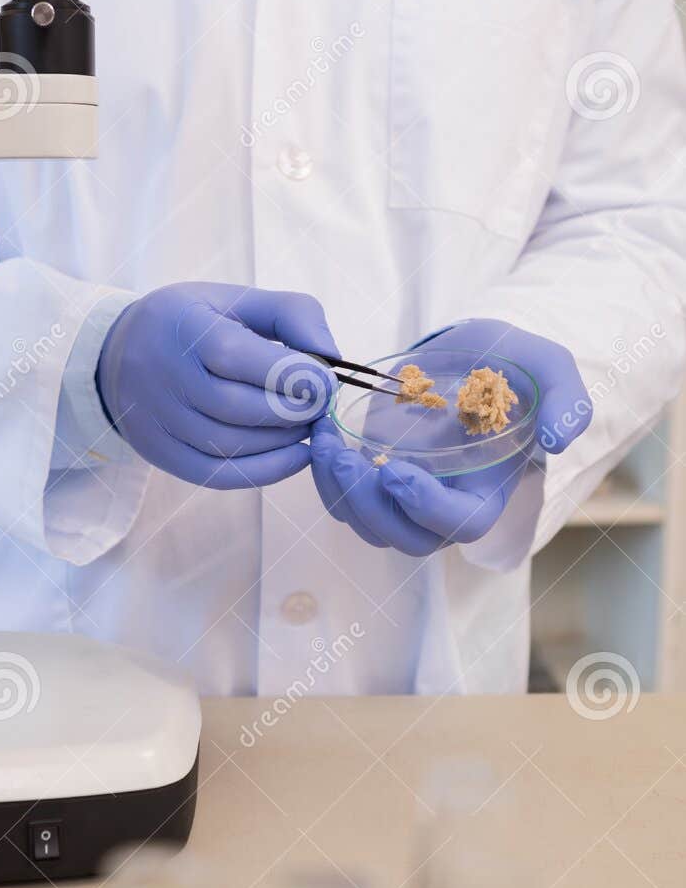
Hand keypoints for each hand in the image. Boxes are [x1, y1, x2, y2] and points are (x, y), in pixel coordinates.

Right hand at [96, 283, 338, 487]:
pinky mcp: (160, 453)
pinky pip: (219, 475)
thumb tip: (331, 357)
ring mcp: (159, 421)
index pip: (243, 359)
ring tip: (304, 424)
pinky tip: (294, 455)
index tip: (325, 379)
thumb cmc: (190, 322)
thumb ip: (291, 314)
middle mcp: (166, 378)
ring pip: (233, 445)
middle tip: (319, 404)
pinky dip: (266, 471)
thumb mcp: (236, 299)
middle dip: (295, 411)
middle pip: (242, 409)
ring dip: (284, 441)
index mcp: (186, 330)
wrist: (115, 353)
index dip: (295, 374)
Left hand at [310, 318, 590, 555]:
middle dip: (369, 506)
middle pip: (405, 538)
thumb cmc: (512, 364)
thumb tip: (559, 440)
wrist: (470, 349)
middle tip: (345, 458)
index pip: (461, 525)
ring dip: (340, 494)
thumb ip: (568, 401)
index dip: (427, 510)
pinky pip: (342, 499)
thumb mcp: (549, 368)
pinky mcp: (373, 474)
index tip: (397, 473)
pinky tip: (319, 439)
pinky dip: (324, 478)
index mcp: (488, 489)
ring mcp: (406, 492)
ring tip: (326, 447)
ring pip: (366, 524)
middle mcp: (445, 501)